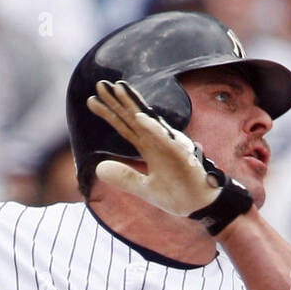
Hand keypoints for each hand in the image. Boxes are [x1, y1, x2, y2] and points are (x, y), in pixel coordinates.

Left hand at [86, 80, 230, 216]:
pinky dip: (151, 127)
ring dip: (133, 104)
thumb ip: (124, 177)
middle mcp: (158, 141)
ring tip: (118, 88)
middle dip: (117, 100)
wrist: (199, 205)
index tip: (91, 100)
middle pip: (133, 117)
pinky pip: (164, 138)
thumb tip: (99, 168)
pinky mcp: (180, 153)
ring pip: (148, 121)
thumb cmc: (177, 194)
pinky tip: (138, 117)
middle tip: (100, 84)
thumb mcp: (144, 188)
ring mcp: (169, 144)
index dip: (109, 113)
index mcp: (149, 147)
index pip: (125, 126)